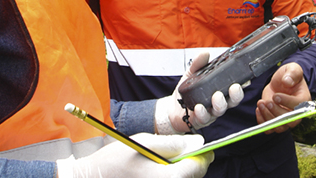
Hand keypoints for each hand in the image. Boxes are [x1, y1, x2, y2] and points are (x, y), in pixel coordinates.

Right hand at [56, 133, 212, 177]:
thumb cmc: (113, 161)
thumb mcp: (143, 142)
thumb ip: (172, 143)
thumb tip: (198, 142)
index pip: (197, 168)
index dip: (202, 155)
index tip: (200, 147)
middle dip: (191, 164)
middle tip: (180, 151)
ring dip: (179, 171)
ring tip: (162, 161)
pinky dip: (169, 177)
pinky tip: (155, 170)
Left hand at [155, 52, 243, 133]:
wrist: (172, 108)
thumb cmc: (187, 93)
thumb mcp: (191, 75)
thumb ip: (198, 64)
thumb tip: (205, 53)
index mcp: (220, 91)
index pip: (234, 89)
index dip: (242, 85)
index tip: (246, 80)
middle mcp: (218, 103)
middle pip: (232, 101)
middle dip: (235, 95)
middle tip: (234, 88)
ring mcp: (210, 113)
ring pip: (219, 111)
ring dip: (220, 104)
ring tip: (217, 96)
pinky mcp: (199, 121)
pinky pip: (203, 119)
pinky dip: (202, 113)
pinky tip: (199, 107)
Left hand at [255, 63, 310, 133]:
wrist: (280, 83)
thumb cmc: (289, 76)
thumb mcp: (293, 69)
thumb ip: (292, 73)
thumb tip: (287, 81)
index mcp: (304, 101)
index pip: (298, 107)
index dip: (286, 102)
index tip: (276, 96)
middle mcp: (296, 113)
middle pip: (288, 121)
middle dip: (276, 112)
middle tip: (267, 102)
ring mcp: (286, 119)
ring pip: (278, 126)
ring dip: (267, 116)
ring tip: (260, 103)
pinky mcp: (275, 120)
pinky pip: (269, 128)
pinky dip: (262, 121)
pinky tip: (259, 109)